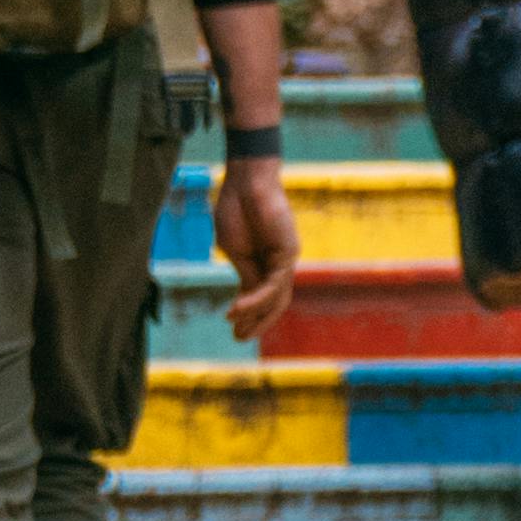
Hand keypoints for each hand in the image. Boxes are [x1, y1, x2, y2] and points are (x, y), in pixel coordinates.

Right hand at [210, 154, 300, 347]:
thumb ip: (243, 273)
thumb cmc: (235, 209)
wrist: (246, 181)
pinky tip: (238, 308)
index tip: (231, 327)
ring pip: (276, 298)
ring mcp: (286, 259)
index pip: (260, 296)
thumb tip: (246, 300)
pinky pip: (274, 284)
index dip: (247, 313)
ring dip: (255, 316)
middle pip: (274, 303)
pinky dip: (256, 299)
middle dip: (257, 323)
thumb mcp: (233, 249)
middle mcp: (278, 264)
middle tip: (238, 339)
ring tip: (236, 329)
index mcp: (263, 263)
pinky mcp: (288, 252)